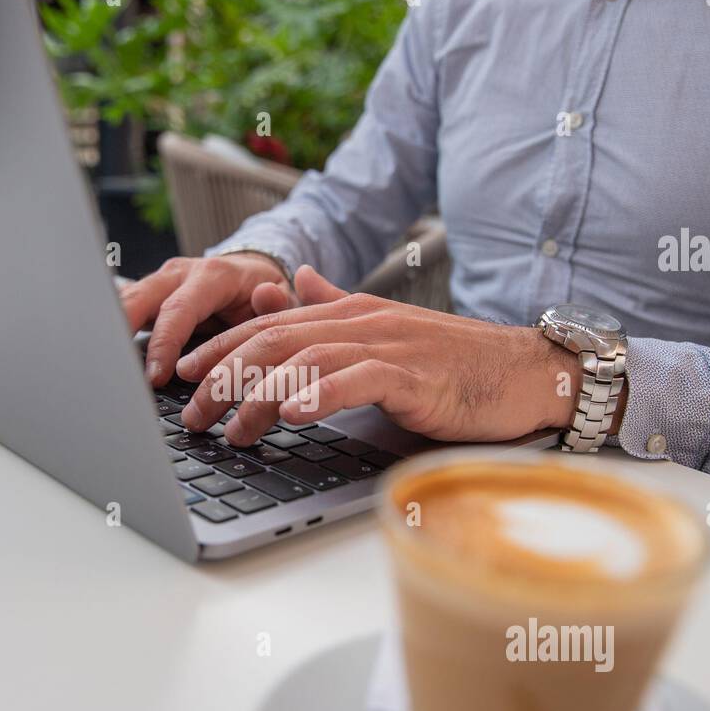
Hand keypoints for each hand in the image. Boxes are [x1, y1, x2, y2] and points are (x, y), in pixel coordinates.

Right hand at [120, 253, 290, 385]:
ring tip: (97, 364)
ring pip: (125, 301)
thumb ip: (275, 301)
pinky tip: (103, 358)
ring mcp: (160, 283)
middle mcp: (180, 274)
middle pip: (139, 298)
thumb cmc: (264, 295)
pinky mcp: (149, 296)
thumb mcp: (279, 299)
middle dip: (119, 331)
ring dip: (109, 330)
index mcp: (213, 275)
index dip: (164, 343)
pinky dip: (113, 332)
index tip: (156, 376)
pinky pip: (125, 311)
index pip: (179, 309)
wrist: (252, 276)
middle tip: (110, 368)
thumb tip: (267, 294)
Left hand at [175, 266, 583, 446]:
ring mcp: (388, 345)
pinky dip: (322, 394)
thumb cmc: (454, 362)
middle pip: (275, 340)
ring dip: (260, 395)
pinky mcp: (415, 375)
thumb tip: (290, 282)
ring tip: (232, 428)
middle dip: (225, 376)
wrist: (524, 372)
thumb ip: (333, 307)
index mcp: (350, 312)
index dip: (221, 348)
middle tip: (194, 414)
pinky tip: (294, 413)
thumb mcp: (383, 332)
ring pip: (306, 360)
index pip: (269, 324)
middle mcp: (361, 321)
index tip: (184, 376)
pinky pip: (359, 380)